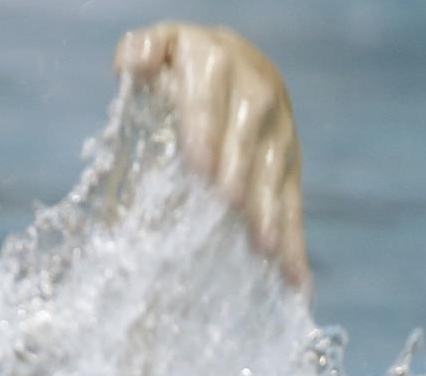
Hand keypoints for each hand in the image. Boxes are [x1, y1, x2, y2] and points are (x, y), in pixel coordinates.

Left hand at [114, 23, 309, 290]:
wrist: (233, 56)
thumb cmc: (179, 64)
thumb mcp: (160, 46)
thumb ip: (143, 51)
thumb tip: (130, 62)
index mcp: (218, 66)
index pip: (209, 99)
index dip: (206, 130)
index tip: (199, 164)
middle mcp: (257, 93)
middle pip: (250, 138)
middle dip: (241, 174)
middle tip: (230, 208)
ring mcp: (280, 129)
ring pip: (277, 170)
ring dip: (271, 209)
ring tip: (265, 246)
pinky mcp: (291, 160)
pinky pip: (294, 201)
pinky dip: (295, 241)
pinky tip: (295, 279)